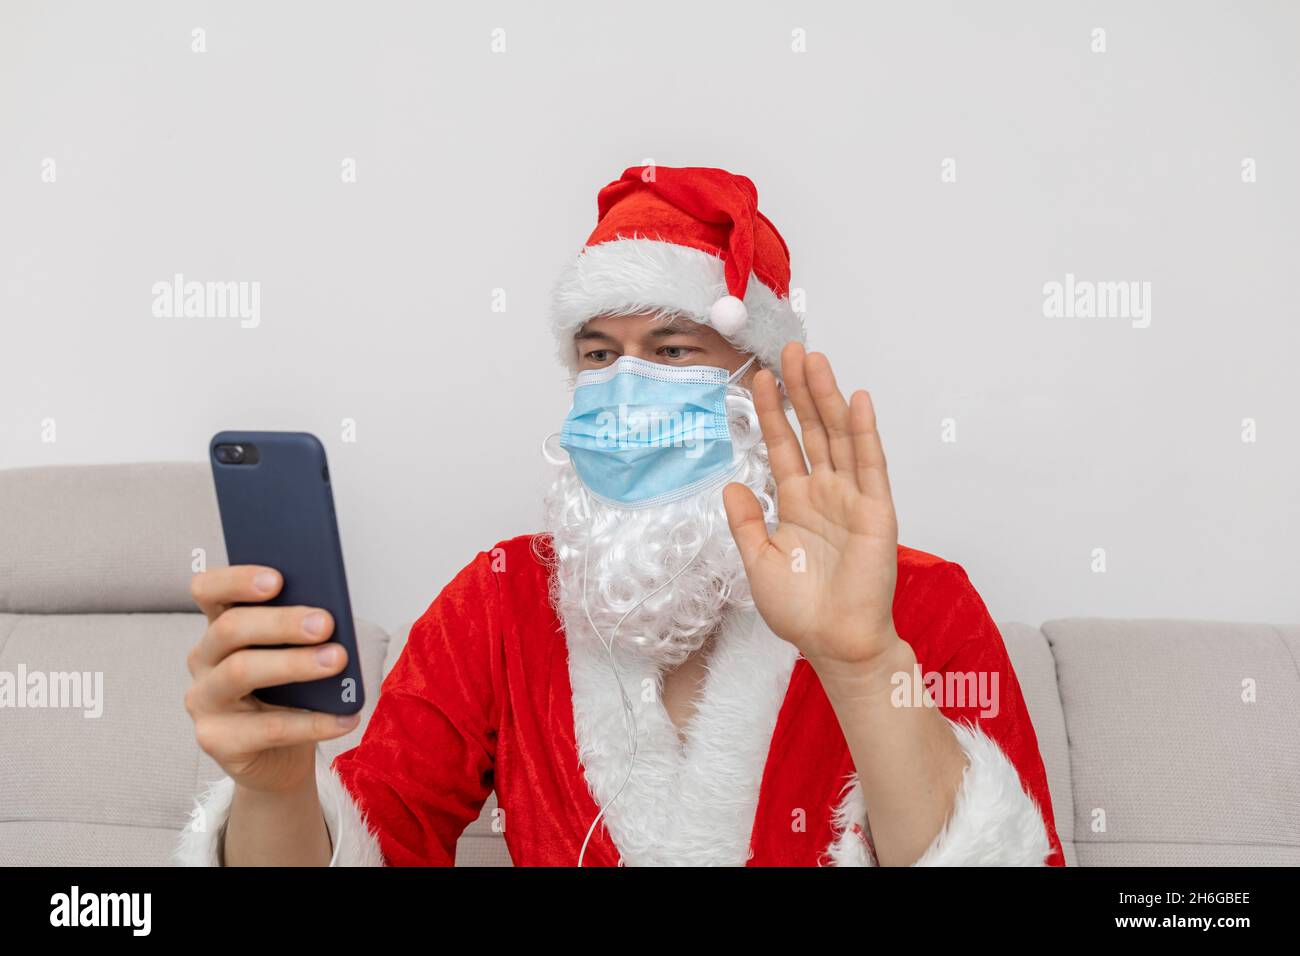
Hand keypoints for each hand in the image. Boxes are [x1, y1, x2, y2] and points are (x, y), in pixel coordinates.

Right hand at [185, 566, 358, 795]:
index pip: (208, 591)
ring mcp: (204, 701)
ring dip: (294, 664)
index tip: (277, 578)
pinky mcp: (217, 740)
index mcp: (219, 627)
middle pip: (231, 628)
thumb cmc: (288, 694)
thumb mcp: (294, 655)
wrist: (278, 757)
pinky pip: (268, 728)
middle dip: (281, 622)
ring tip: (338, 659)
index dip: (237, 580)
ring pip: (241, 672)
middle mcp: (202, 660)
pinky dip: (313, 721)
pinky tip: (346, 716)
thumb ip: (300, 632)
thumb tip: (329, 616)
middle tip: (325, 622)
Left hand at [724, 342, 900, 668]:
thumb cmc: (801, 610)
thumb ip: (745, 522)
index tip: (758, 378)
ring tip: (816, 361)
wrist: (835, 642)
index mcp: (796, 503)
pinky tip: (857, 400)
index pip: (782, 445)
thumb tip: (732, 484)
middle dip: (802, 390)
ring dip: (828, 399)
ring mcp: (852, 498)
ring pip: (839, 437)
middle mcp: (825, 493)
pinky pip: (870, 464)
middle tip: (792, 350)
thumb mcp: (757, 562)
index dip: (771, 412)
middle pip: (813, 430)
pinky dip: (864, 432)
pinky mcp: (877, 510)